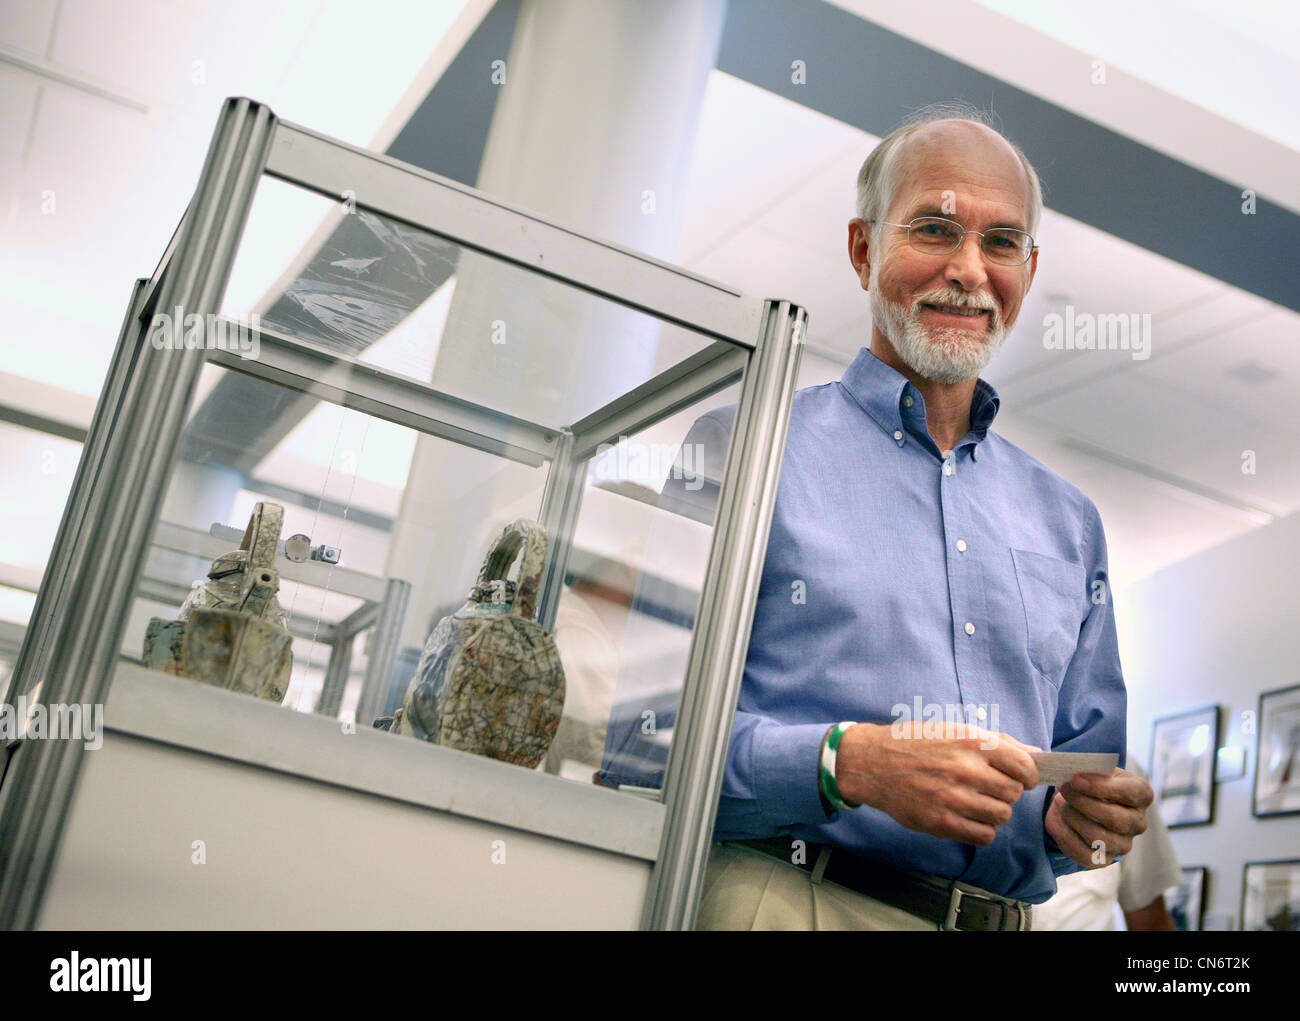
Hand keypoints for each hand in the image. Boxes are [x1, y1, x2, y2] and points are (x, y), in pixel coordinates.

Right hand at [835, 722, 1039, 845]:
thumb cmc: (914, 743)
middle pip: (1014, 793)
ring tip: (976, 802)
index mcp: (972, 742)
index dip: (1028, 775)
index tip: (1021, 778)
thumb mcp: (954, 731)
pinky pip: (984, 835)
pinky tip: (968, 817)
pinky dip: (982, 829)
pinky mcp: (942, 822)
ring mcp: (954, 798)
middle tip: (989, 788)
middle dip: (1006, 792)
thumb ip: (997, 742)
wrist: (872, 762)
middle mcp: (966, 769)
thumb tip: (1036, 755)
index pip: (1024, 766)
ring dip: (993, 811)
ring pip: (1001, 815)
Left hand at [1044, 768, 1151, 866]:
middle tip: (1063, 789)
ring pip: (1098, 838)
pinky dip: (1064, 836)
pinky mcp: (1104, 859)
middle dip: (1083, 803)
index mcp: (1141, 795)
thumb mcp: (1095, 769)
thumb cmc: (1093, 781)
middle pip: (1115, 819)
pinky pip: (1084, 855)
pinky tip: (1055, 819)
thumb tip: (1074, 771)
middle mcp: (1138, 823)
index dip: (1102, 787)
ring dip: (1072, 818)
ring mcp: (1123, 844)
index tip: (1076, 779)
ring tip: (1059, 802)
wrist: (1085, 802)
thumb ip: (1090, 768)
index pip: (1132, 793)